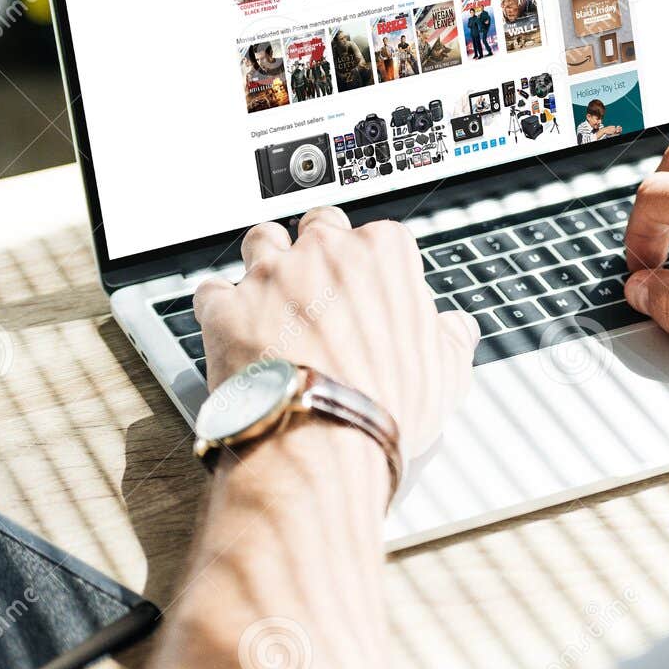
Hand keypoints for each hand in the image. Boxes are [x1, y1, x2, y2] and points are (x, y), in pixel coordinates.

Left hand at [192, 206, 478, 460]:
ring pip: (262, 241)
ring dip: (266, 263)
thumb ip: (451, 338)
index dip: (374, 267)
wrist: (321, 443)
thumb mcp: (447, 374)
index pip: (380, 238)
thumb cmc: (387, 408)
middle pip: (318, 226)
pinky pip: (213, 289)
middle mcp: (325, 251)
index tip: (371, 291)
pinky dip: (220, 305)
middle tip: (323, 287)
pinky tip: (232, 325)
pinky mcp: (225, 306)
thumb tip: (455, 329)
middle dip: (317, 250)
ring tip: (273, 297)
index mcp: (384, 255)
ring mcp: (270, 275)